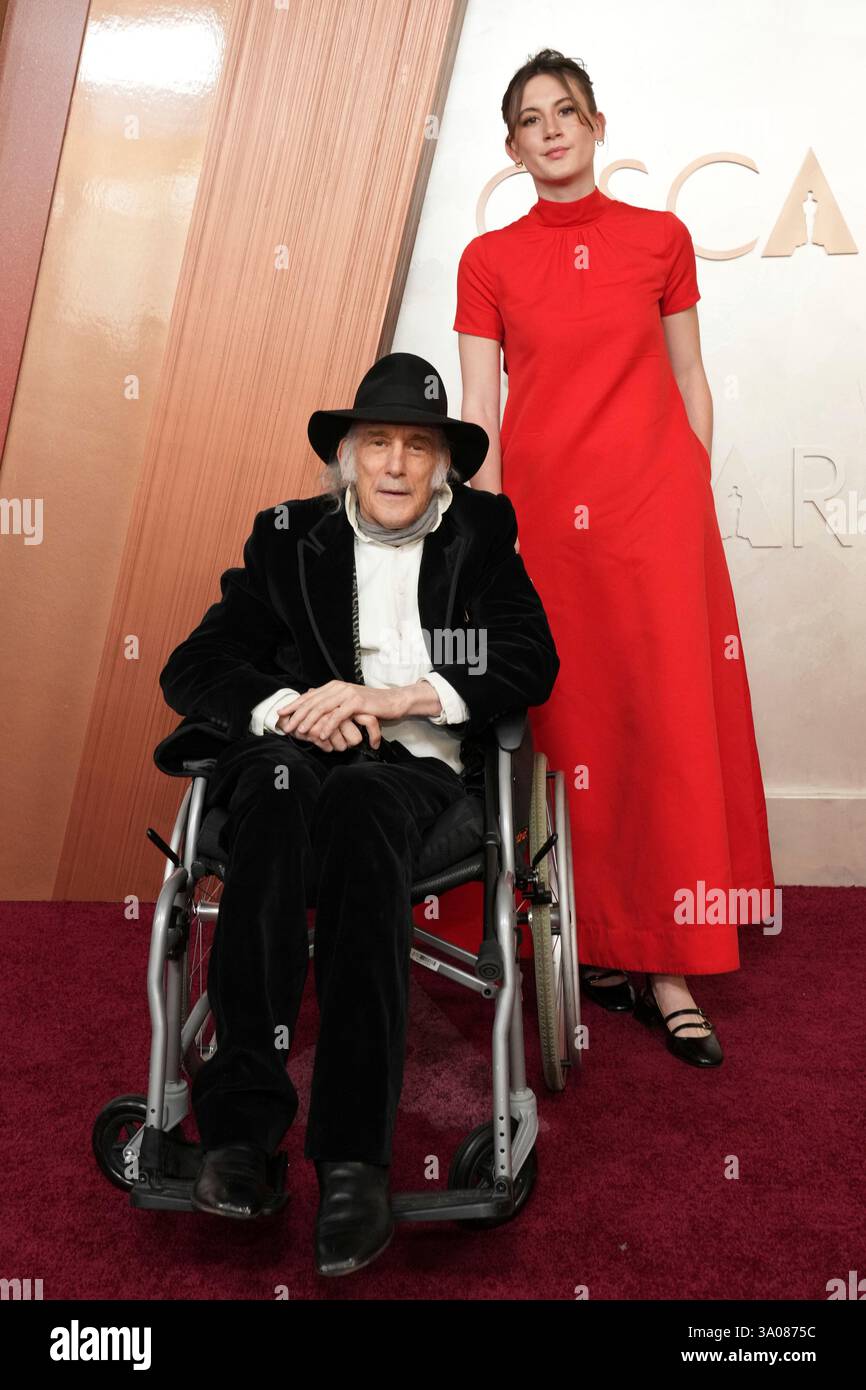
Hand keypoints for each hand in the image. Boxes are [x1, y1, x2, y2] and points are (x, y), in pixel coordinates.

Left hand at [274, 682, 405, 751]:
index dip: (293, 705)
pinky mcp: (357, 702)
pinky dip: (328, 726)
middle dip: (296, 715)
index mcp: (333, 686)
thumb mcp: (346, 701)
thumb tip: (311, 698)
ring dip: (309, 721)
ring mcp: (347, 693)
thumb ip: (330, 701)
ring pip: (322, 708)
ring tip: (299, 732)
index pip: (309, 696)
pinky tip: (320, 735)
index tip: (280, 714)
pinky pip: (338, 715)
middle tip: (286, 727)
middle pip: (312, 702)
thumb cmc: (370, 704)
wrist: (392, 701)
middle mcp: (338, 687)